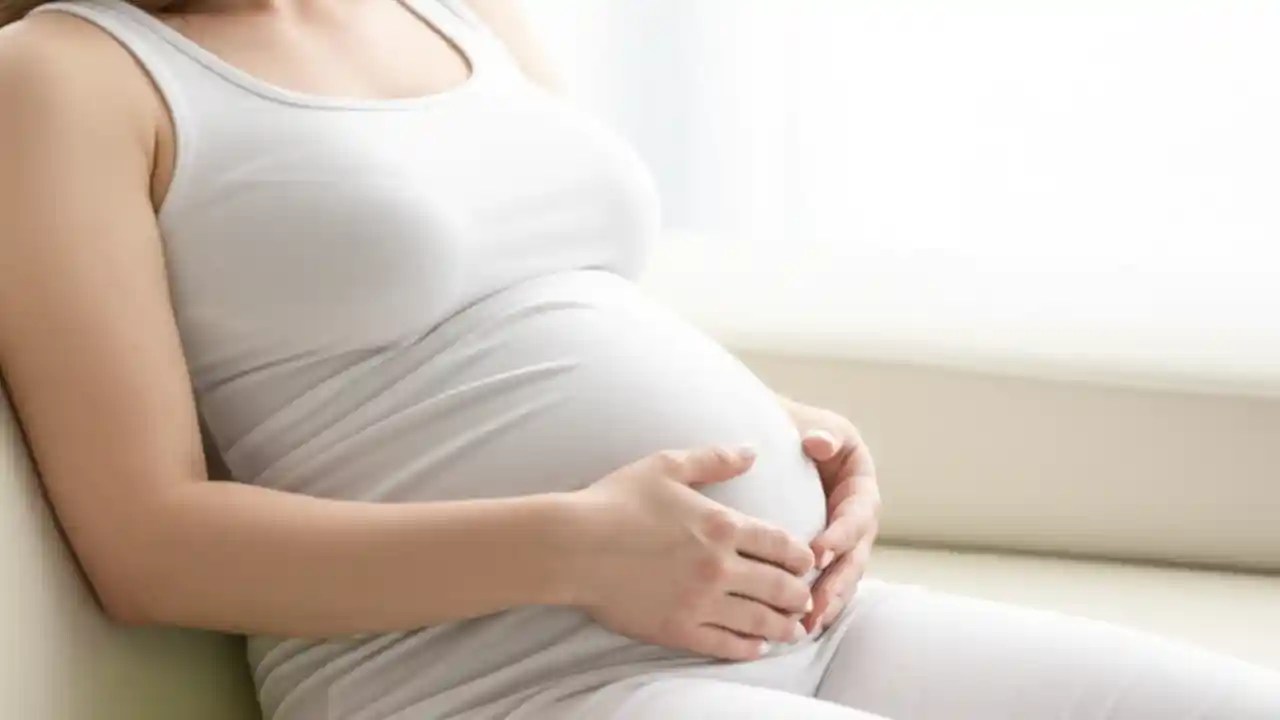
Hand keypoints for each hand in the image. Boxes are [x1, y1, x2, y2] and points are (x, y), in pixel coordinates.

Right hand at [570, 446, 815, 660]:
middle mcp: (719, 566)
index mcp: (721, 525)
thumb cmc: (614, 500)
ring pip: (759, 620)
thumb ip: (714, 459)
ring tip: (795, 629)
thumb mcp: (666, 466)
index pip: (780, 545)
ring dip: (784, 626)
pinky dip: (748, 647)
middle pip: (779, 586)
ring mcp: (700, 602)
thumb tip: (752, 451)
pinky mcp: (678, 629)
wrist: (573, 546)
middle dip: (799, 594)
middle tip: (807, 598)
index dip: (801, 556)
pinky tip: (758, 647)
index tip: (808, 562)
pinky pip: (725, 644)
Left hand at [781, 399, 881, 632]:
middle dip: (837, 581)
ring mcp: (843, 538)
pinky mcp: (825, 554)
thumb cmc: (792, 428)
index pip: (857, 514)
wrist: (772, 438)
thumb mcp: (812, 424)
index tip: (818, 552)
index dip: (841, 534)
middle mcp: (857, 515)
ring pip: (843, 575)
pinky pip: (826, 581)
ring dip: (829, 600)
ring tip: (807, 624)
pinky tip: (799, 624)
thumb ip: (821, 434)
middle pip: (855, 554)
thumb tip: (819, 443)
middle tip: (814, 604)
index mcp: (860, 484)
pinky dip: (816, 602)